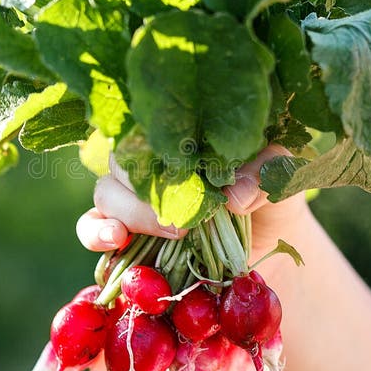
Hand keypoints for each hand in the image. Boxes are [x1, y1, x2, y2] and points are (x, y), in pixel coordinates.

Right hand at [76, 145, 310, 261]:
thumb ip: (267, 173)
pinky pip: (90, 225)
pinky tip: (113, 240)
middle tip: (188, 219)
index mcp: (179, 137)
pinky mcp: (123, 233)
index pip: (151, 126)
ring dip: (131, 214)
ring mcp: (131, 198)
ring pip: (106, 193)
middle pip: (123, 161)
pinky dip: (95, 231)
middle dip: (150, 190)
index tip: (182, 170)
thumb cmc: (269, 197)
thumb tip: (235, 195)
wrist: (264, 245)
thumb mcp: (280, 177)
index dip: (158, 144)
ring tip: (173, 233)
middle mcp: (149, 163)